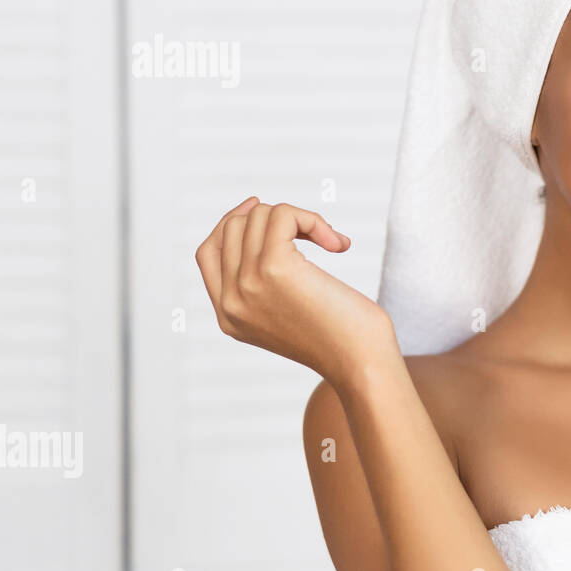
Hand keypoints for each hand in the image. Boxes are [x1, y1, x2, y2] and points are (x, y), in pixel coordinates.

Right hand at [194, 196, 397, 385]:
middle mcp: (231, 302)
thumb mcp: (291, 315)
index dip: (232, 223)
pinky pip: (284, 215)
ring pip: (259, 216)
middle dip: (275, 219)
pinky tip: (337, 244)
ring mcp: (248, 284)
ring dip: (301, 218)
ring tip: (332, 242)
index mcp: (229, 317)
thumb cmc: (343, 339)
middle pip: (233, 228)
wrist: (362, 365)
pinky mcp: (274, 267)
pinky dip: (313, 219)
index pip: (208, 253)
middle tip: (316, 234)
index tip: (260, 206)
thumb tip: (267, 228)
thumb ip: (267, 286)